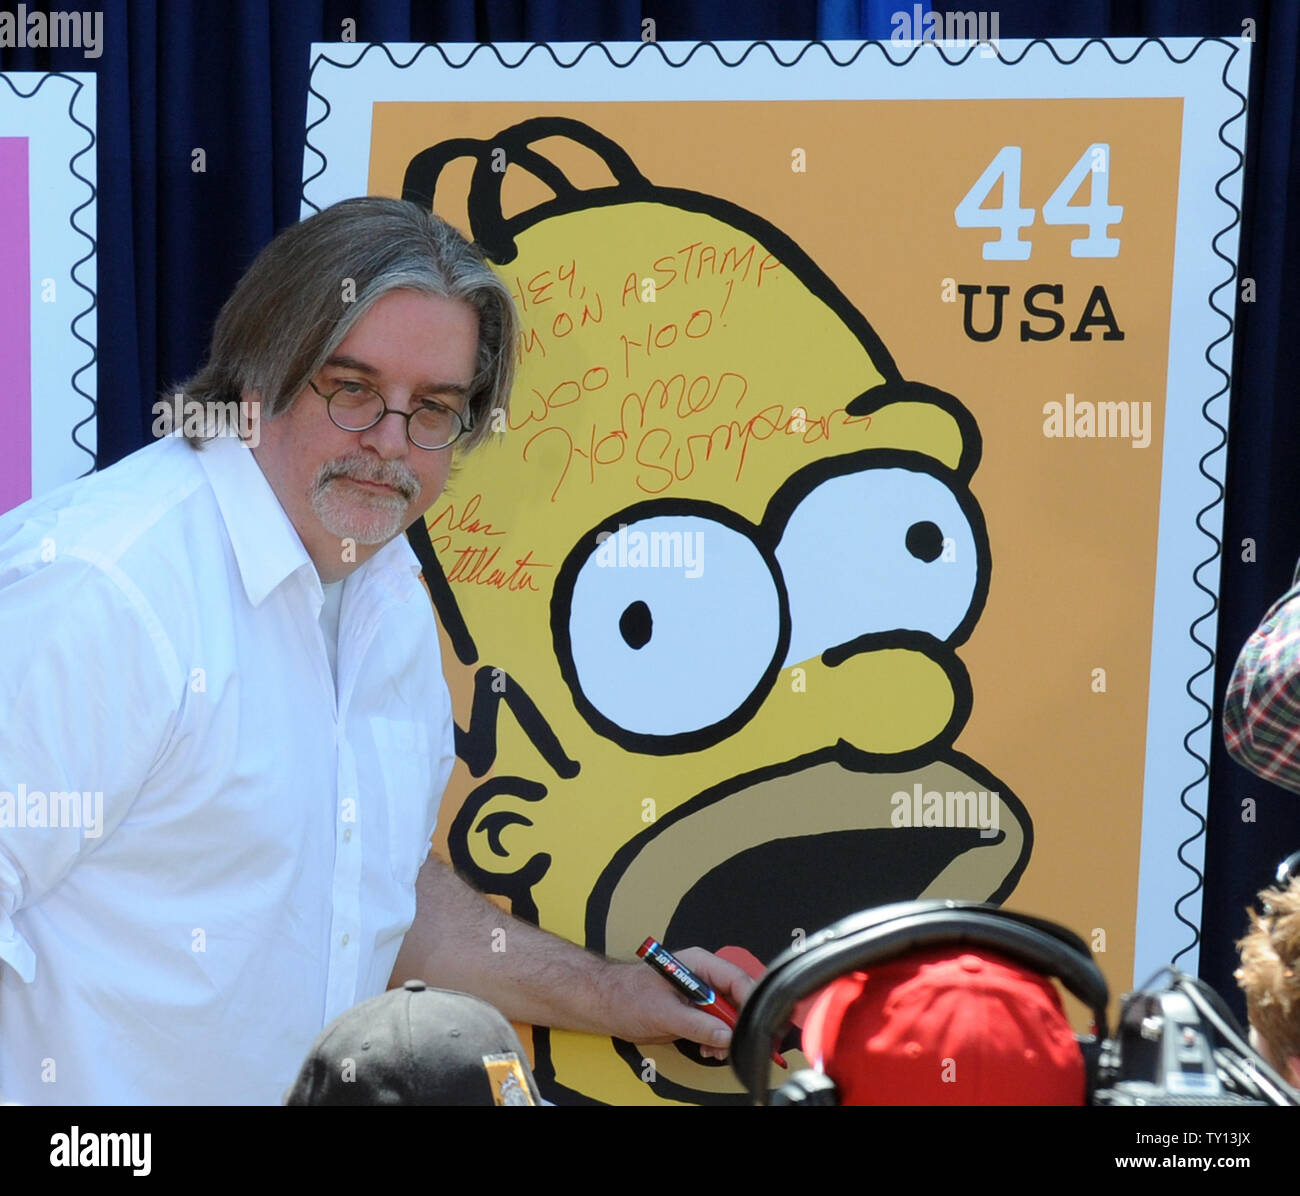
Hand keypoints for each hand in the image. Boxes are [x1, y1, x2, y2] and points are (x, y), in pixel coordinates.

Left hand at [597, 947, 757, 1059]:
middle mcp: (703, 977)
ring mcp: (700, 995)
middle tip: (738, 1043)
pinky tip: (708, 1049)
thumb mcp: (663, 1012)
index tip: (756, 1023)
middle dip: (739, 1023)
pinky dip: (716, 1040)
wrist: (607, 1005)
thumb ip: (696, 1024)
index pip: (736, 978)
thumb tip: (725, 1034)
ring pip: (728, 1015)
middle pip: (737, 998)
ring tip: (716, 1050)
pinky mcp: (694, 1012)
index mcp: (699, 963)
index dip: (750, 1000)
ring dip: (727, 1035)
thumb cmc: (627, 995)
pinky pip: (715, 1026)